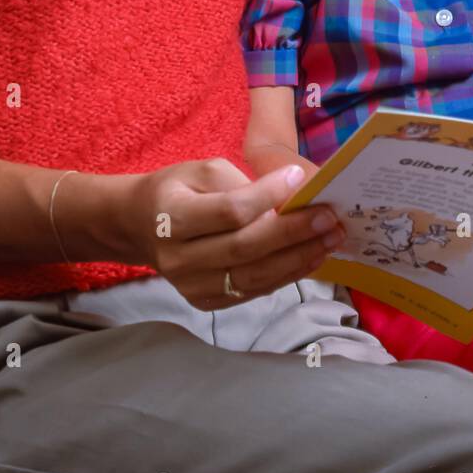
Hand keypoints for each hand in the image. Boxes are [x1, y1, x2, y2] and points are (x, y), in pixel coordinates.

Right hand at [114, 159, 345, 309]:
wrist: (141, 228)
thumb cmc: (177, 190)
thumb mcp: (201, 171)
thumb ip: (243, 183)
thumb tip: (291, 196)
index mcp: (172, 216)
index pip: (229, 211)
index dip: (268, 196)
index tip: (299, 178)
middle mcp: (179, 257)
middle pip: (246, 248)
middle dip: (293, 232)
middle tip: (329, 217)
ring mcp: (192, 285)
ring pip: (254, 276)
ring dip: (299, 258)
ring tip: (330, 239)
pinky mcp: (206, 301)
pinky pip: (253, 291)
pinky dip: (286, 275)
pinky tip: (311, 257)